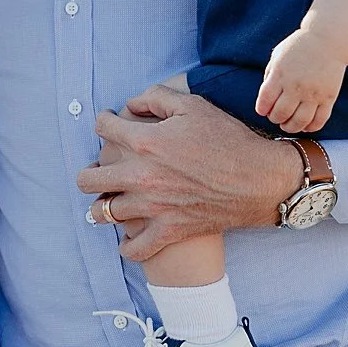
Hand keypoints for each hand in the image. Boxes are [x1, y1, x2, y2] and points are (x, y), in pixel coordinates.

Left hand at [78, 83, 301, 262]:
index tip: (110, 125)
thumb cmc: (228, 139)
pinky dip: (128, 245)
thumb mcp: (194, 105)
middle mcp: (141, 176)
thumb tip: (130, 106)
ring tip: (109, 201)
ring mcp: (152, 207)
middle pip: (88, 178)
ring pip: (103, 213)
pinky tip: (129, 237)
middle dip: (90, 170)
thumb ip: (156, 98)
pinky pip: (134, 248)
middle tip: (101, 168)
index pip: (102, 129)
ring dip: (102, 206)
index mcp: (145, 142)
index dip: (104, 122)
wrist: (259, 180)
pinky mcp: (168, 231)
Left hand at [255, 27, 347, 133]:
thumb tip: (266, 100)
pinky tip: (305, 126)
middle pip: (280, 114)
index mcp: (280, 74)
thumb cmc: (299, 47)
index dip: (262, 109)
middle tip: (276, 117)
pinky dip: (311, 128)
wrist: (327, 41)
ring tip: (288, 125)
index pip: (265, 101)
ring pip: (299, 122)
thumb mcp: (278, 56)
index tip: (263, 110)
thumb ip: (270, 76)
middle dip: (275, 119)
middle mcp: (296, 86)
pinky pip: (319, 120)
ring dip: (290, 127)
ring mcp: (313, 93)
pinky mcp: (328, 98)